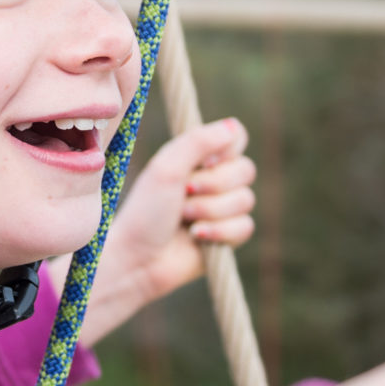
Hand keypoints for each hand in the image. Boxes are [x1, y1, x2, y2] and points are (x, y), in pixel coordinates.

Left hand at [76, 119, 256, 344]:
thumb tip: (233, 126)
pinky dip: (219, 232)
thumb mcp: (166, 168)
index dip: (226, 149)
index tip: (204, 161)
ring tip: (184, 219)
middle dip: (213, 184)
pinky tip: (197, 237)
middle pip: (246, 169)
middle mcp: (214, 180)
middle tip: (185, 192)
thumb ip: (198, 142)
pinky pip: (245, 227)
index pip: (237, 138)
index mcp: (198, 158)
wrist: (138, 259)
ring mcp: (223, 208)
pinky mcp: (229, 236)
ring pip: (246, 200)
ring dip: (210, 210)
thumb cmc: (145, 211)